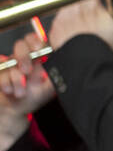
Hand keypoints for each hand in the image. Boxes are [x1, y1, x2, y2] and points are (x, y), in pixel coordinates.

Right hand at [0, 33, 55, 150]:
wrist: (15, 110)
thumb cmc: (35, 97)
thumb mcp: (50, 88)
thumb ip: (56, 76)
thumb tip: (67, 65)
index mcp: (38, 59)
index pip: (35, 41)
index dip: (35, 42)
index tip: (38, 49)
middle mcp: (23, 59)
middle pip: (20, 45)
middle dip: (23, 57)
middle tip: (27, 71)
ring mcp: (10, 65)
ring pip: (11, 62)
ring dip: (16, 80)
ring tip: (21, 93)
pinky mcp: (0, 72)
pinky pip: (1, 72)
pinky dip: (6, 83)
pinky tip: (10, 91)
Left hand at [47, 0, 112, 54]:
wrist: (85, 61)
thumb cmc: (104, 44)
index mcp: (91, 6)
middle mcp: (74, 10)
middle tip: (84, 2)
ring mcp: (62, 19)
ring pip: (66, 8)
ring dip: (72, 11)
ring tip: (81, 22)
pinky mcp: (54, 30)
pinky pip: (59, 22)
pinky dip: (65, 24)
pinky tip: (73, 32)